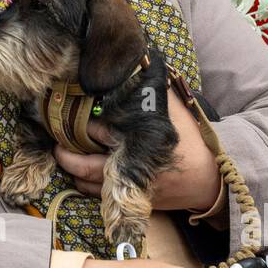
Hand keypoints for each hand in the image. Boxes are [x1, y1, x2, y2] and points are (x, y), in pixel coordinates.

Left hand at [51, 86, 221, 211]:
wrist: (211, 178)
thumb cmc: (192, 140)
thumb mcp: (175, 109)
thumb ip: (152, 90)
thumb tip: (133, 66)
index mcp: (139, 143)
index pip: (98, 133)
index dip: (84, 126)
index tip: (74, 118)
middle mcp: (131, 169)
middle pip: (86, 168)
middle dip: (67, 156)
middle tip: (57, 145)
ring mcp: (131, 189)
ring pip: (90, 187)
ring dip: (75, 174)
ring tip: (66, 157)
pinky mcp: (133, 202)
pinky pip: (101, 199)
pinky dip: (89, 187)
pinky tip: (84, 175)